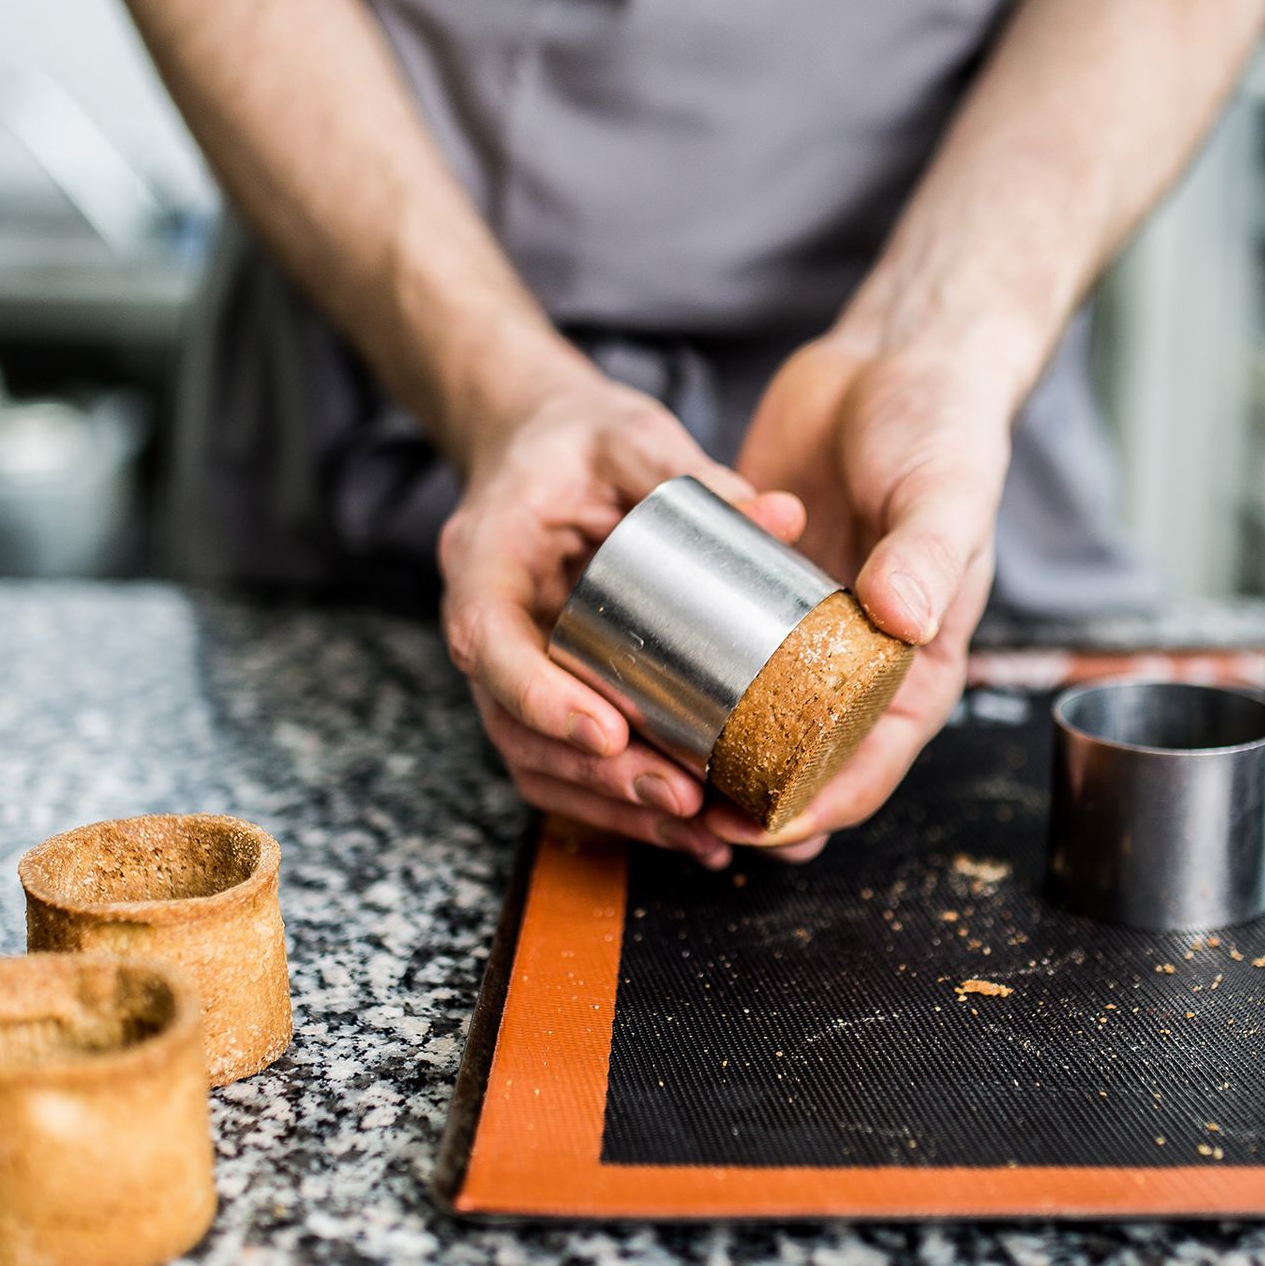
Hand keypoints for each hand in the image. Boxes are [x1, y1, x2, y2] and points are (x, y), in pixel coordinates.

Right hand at [440, 375, 803, 868]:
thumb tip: (781, 515)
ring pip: (536, 763)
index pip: (486, 640)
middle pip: (513, 725)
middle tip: (681, 795)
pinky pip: (565, 767)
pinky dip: (618, 806)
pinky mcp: (542, 694)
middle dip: (597, 773)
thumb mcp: (630, 434)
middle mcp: (483, 623)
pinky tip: (688, 831)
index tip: (609, 731)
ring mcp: (508, 668)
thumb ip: (691, 473)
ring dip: (612, 806)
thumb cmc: (579, 438)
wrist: (542, 448)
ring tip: (697, 830)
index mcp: (483, 556)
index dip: (539, 697)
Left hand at [705, 338, 1011, 858]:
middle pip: (808, 757)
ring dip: (715, 754)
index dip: (817, 806)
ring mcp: (810, 627)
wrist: (896, 358)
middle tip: (687, 817)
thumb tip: (899, 620)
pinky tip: (641, 701)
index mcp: (920, 660)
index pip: (872, 762)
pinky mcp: (763, 589)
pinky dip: (693, 685)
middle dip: (753, 800)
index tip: (757, 828)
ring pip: (760, 717)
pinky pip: (726, 651)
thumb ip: (927, 553)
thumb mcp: (945, 489)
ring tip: (653, 775)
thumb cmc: (942, 428)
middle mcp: (864, 658)